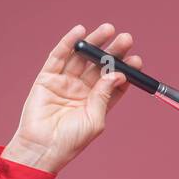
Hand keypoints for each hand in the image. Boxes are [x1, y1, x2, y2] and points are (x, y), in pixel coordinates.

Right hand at [2, 23, 142, 173]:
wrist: (42, 148)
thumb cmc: (70, 141)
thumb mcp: (94, 120)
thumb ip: (104, 96)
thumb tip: (116, 74)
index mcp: (96, 104)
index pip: (113, 82)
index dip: (125, 70)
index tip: (136, 60)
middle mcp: (82, 91)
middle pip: (100, 66)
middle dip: (113, 52)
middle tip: (126, 39)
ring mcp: (65, 83)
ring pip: (82, 57)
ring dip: (95, 42)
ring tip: (109, 30)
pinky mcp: (47, 78)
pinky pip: (59, 56)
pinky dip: (69, 43)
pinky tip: (80, 31)